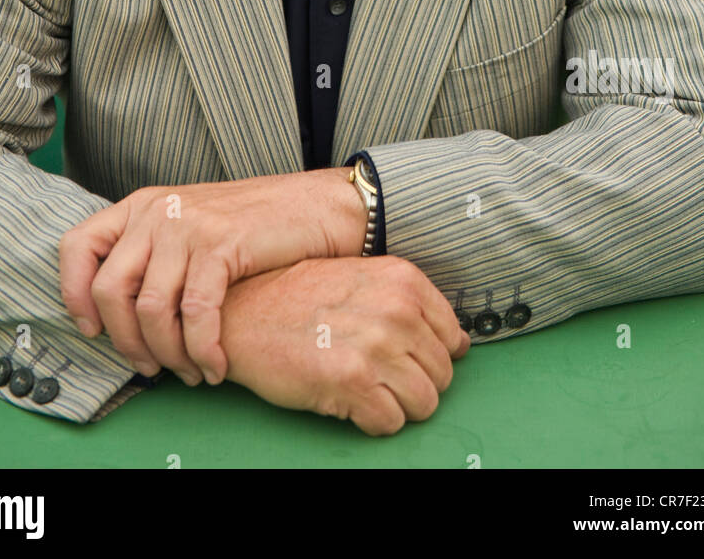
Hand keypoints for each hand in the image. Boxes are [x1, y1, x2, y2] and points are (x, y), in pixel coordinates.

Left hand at [58, 168, 365, 385]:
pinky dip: (201, 350)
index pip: (77, 246)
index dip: (73, 295)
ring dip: (168, 355)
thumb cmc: (255, 227)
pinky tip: (214, 364)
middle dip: (125, 343)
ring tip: (190, 371)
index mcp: (142, 204)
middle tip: (152, 368)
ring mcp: (187, 224)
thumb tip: (116, 316)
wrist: (316, 206)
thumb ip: (152, 255)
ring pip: (150, 309)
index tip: (93, 331)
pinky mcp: (219, 244)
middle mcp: (156, 210)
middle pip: (107, 290)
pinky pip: (195, 314)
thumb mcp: (190, 226)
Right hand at [220, 256, 469, 435]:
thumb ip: (410, 304)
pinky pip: (391, 423)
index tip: (402, 356)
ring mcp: (377, 346)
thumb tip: (460, 343)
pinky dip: (372, 421)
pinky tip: (347, 400)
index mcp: (404, 280)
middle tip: (375, 374)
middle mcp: (397, 309)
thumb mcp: (362, 280)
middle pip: (442, 375)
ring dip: (396, 405)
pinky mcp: (353, 382)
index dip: (428, 355)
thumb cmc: (298, 298)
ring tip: (364, 388)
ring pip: (424, 403)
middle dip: (413, 382)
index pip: (453, 338)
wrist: (243, 312)